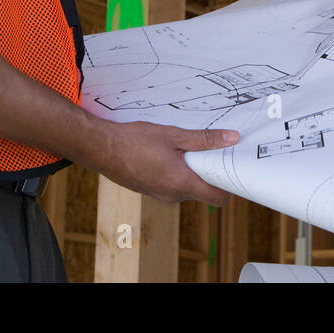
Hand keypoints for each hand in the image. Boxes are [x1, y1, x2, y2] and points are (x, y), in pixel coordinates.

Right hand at [98, 119, 237, 204]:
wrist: (100, 148)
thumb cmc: (134, 141)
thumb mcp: (173, 135)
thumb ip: (204, 139)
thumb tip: (231, 139)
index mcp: (181, 184)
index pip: (218, 197)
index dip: (229, 184)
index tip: (233, 166)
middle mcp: (172, 196)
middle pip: (203, 191)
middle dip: (209, 172)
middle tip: (211, 149)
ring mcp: (160, 195)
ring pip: (187, 187)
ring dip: (191, 170)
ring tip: (187, 147)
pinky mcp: (150, 190)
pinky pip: (172, 185)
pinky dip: (177, 172)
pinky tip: (169, 154)